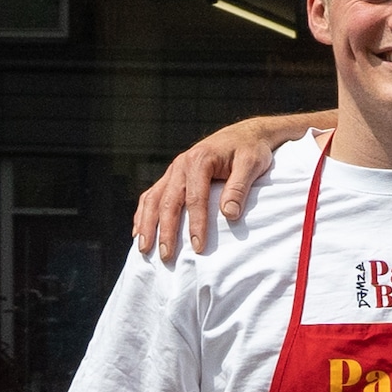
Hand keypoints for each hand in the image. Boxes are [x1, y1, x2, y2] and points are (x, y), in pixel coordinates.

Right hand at [132, 120, 287, 260]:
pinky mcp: (172, 176)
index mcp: (200, 160)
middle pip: (168, 202)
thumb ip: (239, 188)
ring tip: (145, 250)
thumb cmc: (251, 150)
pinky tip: (139, 231)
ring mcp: (174, 170)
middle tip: (167, 257)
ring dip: (147, 225)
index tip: (198, 248)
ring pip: (153, 199)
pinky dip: (143, 213)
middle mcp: (181, 164)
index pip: (194, 199)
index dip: (196, 225)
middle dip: (166, 231)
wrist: (245, 134)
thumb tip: (229, 215)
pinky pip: (152, 195)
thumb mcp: (252, 165)